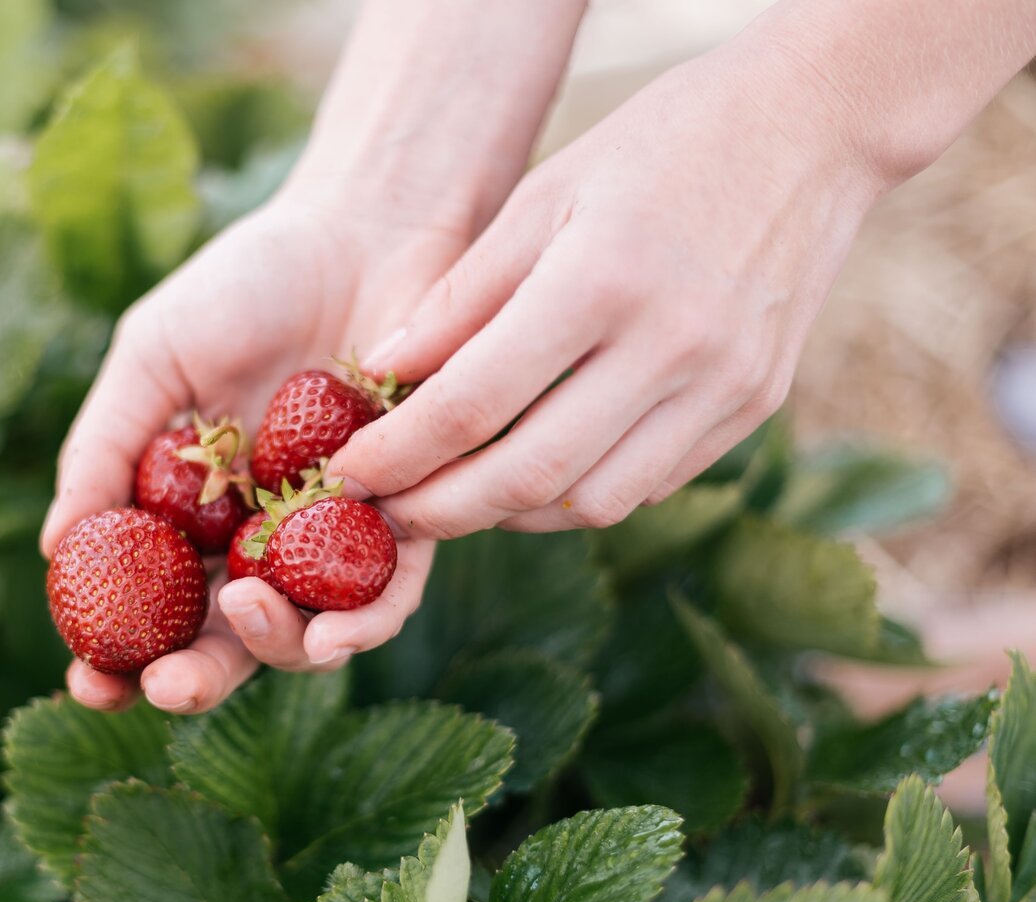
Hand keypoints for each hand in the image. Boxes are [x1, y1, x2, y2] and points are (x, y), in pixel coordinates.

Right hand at [40, 195, 464, 713]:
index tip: (87, 680)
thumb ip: (105, 447)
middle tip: (166, 688)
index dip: (117, 655)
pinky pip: (393, 590)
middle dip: (195, 680)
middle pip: (229, 638)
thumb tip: (54, 550)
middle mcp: (265, 536)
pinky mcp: (414, 513)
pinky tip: (336, 630)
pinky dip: (365, 620)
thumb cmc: (249, 284)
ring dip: (279, 648)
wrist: (365, 227)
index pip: (153, 605)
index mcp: (196, 510)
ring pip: (311, 630)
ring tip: (248, 615)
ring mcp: (336, 533)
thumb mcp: (153, 357)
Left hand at [330, 44, 885, 537]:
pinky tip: (539, 468)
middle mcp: (669, 348)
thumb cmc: (660, 144)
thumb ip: (461, 296)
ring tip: (458, 492)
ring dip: (511, 514)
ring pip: (592, 502)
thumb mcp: (543, 194)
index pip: (472, 404)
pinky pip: (650, 484)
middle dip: (442, 511)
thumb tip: (380, 376)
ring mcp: (723, 386)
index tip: (347, 472)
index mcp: (599, 282)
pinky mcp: (754, 405)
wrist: (815, 125)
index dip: (397, 453)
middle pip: (529, 477)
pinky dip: (580, 493)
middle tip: (389, 512)